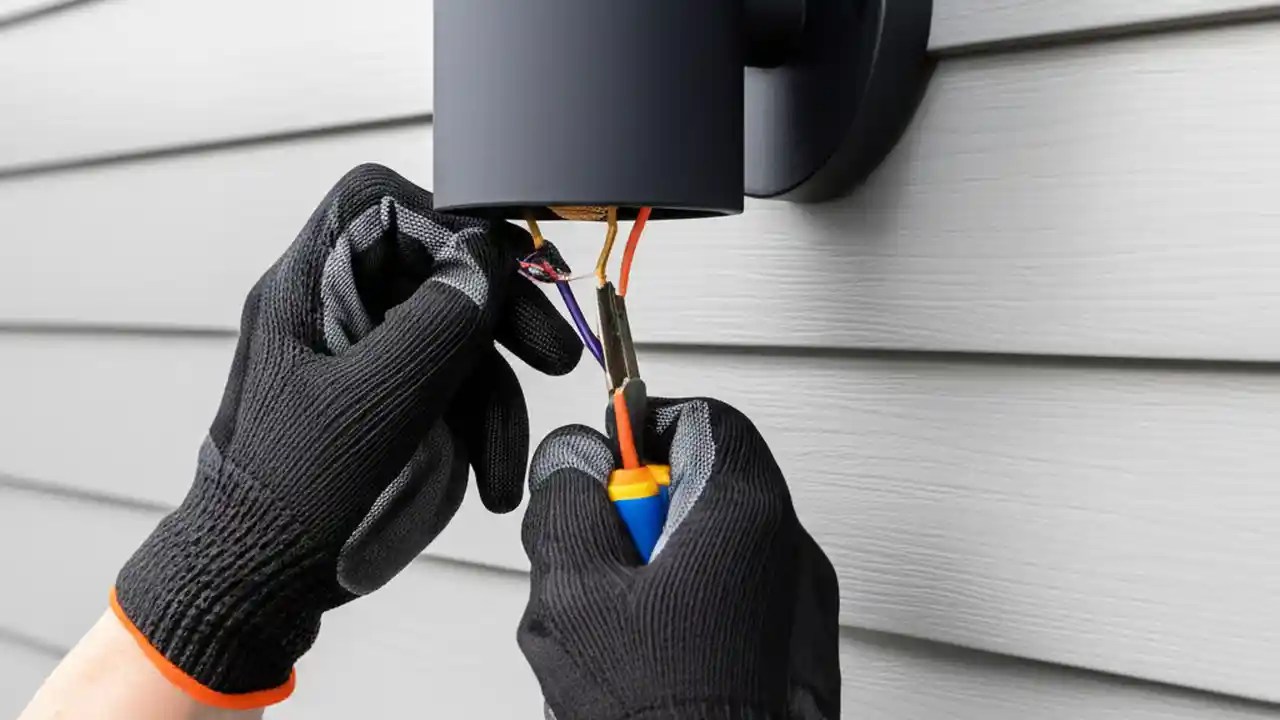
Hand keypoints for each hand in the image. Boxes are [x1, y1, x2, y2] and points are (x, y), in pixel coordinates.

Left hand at [111, 164, 581, 707]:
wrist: (262, 582)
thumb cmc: (287, 499)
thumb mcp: (373, 408)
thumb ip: (435, 327)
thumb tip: (486, 262)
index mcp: (308, 291)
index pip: (376, 207)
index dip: (446, 220)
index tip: (505, 261)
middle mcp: (338, 313)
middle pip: (437, 272)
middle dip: (502, 316)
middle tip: (552, 354)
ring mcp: (367, 359)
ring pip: (459, 339)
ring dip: (498, 398)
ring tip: (504, 468)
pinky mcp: (392, 404)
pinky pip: (456, 391)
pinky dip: (483, 431)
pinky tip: (491, 479)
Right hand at [518, 398, 841, 719]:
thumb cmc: (656, 714)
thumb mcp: (574, 592)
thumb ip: (567, 504)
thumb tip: (573, 462)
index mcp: (745, 516)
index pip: (704, 419)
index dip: (644, 428)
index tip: (605, 461)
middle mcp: (790, 551)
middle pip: (710, 480)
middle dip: (643, 506)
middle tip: (601, 556)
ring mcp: (802, 604)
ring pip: (720, 540)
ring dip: (665, 557)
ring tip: (625, 617)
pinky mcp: (799, 650)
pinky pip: (740, 592)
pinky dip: (695, 600)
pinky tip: (657, 651)